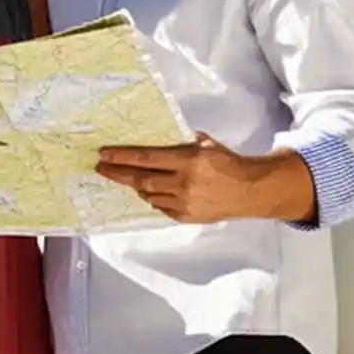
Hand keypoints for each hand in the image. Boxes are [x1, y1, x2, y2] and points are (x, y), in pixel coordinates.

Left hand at [95, 132, 307, 222]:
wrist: (251, 191)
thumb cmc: (230, 163)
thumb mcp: (209, 145)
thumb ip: (187, 142)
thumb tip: (167, 136)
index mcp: (187, 160)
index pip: (146, 158)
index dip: (122, 157)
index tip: (104, 155)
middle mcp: (183, 182)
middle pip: (141, 179)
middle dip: (118, 173)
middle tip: (101, 168)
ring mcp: (184, 202)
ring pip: (149, 194)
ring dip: (136, 186)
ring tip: (125, 178)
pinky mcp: (187, 216)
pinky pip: (161, 208)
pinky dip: (153, 199)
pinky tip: (148, 192)